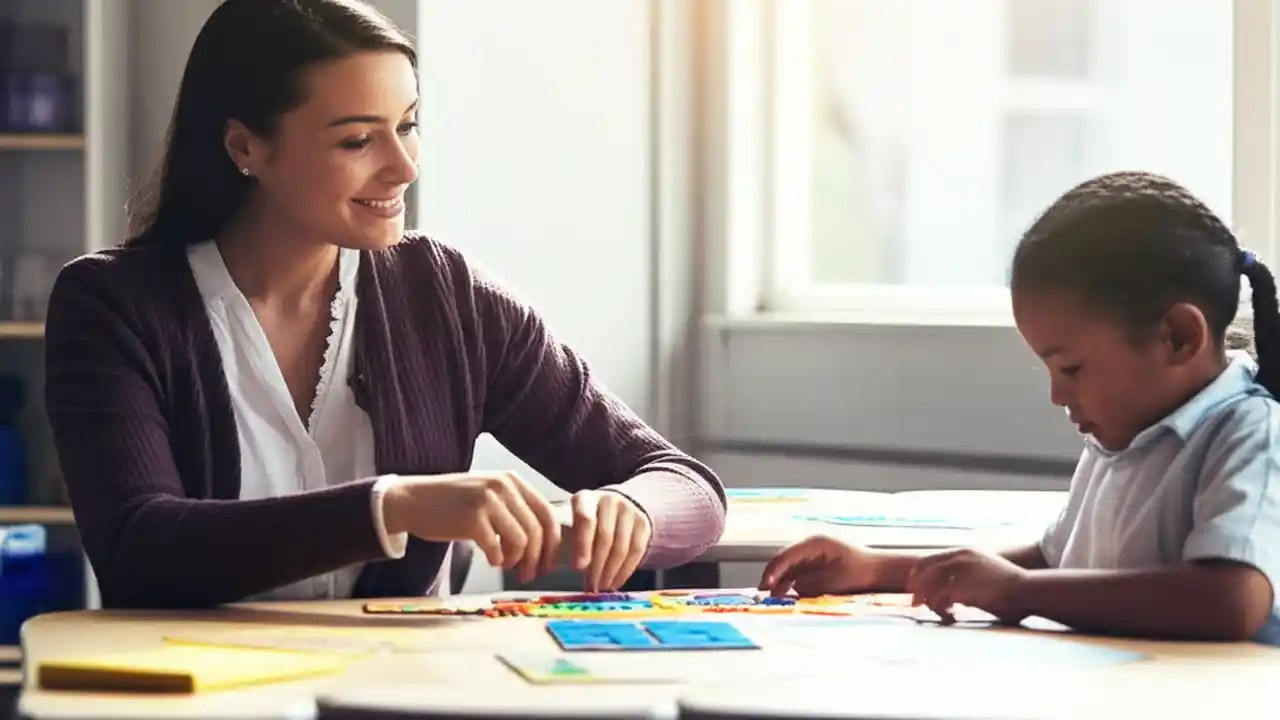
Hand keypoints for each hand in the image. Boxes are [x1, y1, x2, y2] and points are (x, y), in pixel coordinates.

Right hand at [383, 472, 560, 583]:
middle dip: (537, 559)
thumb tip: (543, 544)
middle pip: (537, 531)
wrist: (413, 499)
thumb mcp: (489, 495)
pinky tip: (490, 559)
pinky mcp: (472, 519)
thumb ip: (514, 510)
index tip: (549, 563)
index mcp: (512, 480)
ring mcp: (487, 501)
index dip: (553, 543)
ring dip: (516, 560)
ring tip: (506, 565)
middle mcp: (503, 486)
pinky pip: (497, 549)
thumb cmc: (454, 503)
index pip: (547, 513)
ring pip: (521, 541)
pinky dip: (497, 560)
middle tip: (529, 575)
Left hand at [569, 490, 651, 591]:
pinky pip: (636, 551)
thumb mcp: (573, 522)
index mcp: (585, 499)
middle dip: (597, 566)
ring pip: (621, 547)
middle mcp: (609, 501)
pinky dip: (625, 571)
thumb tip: (568, 571)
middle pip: (604, 537)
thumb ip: (570, 541)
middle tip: (590, 585)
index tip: (579, 567)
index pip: (585, 520)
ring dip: (610, 572)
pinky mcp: (643, 523)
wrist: (618, 506)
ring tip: (602, 586)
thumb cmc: (589, 520)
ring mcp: (629, 511)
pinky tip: (615, 582)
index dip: (582, 544)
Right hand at [758, 535, 879, 596]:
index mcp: (815, 543)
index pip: (787, 556)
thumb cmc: (861, 573)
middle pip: (784, 561)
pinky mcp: (816, 565)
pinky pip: (799, 574)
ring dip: (782, 582)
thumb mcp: (833, 580)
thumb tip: (790, 586)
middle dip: (774, 577)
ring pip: (789, 569)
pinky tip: (789, 596)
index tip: (766, 585)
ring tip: (776, 597)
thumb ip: (809, 583)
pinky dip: (793, 584)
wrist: (880, 572)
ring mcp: (813, 555)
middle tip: (765, 594)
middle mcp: (811, 547)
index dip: (774, 571)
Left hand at [905, 548, 1027, 624]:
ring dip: (930, 602)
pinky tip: (950, 617)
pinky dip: (941, 610)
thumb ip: (967, 574)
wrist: (1028, 589)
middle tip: (914, 604)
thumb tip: (950, 588)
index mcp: (964, 552)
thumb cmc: (1010, 586)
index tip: (912, 587)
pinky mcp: (965, 586)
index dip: (918, 574)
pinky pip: (941, 599)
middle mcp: (960, 558)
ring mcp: (962, 571)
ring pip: (931, 586)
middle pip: (925, 571)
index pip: (930, 560)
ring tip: (939, 613)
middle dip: (917, 588)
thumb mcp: (985, 570)